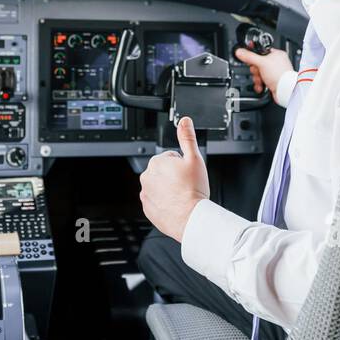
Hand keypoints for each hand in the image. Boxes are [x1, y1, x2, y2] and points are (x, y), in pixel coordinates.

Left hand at [139, 116, 208, 240]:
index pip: (171, 158)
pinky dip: (164, 202)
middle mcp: (147, 177)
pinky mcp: (147, 208)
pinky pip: (156, 201)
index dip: (182, 165)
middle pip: (164, 172)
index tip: (188, 174)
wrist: (191, 217)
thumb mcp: (194, 158)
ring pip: (159, 186)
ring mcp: (145, 193)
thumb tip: (184, 121)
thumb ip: (187, 137)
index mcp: (157, 162)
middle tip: (186, 185)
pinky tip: (175, 204)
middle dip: (174, 176)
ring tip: (181, 195)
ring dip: (168, 189)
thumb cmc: (194, 190)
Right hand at [234, 46, 294, 102]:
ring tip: (261, 80)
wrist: (285, 91)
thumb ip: (249, 56)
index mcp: (276, 54)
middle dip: (255, 70)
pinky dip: (260, 84)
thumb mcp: (261, 63)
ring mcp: (275, 72)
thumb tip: (240, 51)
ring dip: (257, 78)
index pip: (261, 51)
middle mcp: (276, 62)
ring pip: (259, 73)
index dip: (254, 55)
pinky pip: (262, 80)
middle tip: (258, 71)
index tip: (250, 59)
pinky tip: (261, 85)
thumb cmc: (280, 75)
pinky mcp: (273, 81)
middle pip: (258, 63)